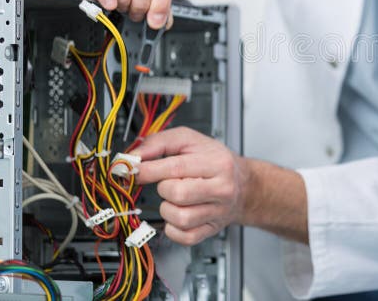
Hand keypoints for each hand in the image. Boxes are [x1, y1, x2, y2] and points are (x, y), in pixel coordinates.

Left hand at [133, 127, 249, 244]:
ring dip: (167, 209)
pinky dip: (173, 228)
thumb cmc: (214, 161)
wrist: (244, 185)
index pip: (176, 167)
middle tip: (167, 183)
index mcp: (217, 163)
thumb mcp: (191, 140)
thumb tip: (133, 156)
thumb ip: (160, 142)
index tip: (134, 170)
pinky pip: (184, 237)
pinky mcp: (212, 229)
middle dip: (163, 188)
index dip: (148, 170)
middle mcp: (222, 188)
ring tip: (174, 199)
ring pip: (180, 218)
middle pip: (178, 194)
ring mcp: (219, 211)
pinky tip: (177, 214)